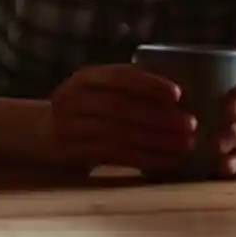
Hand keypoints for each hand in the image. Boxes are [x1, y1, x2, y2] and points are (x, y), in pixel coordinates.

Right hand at [42, 64, 195, 171]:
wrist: (44, 135)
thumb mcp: (99, 92)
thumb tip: (182, 96)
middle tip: (190, 124)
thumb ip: (128, 89)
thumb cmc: (87, 111)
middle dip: (158, 116)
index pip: (117, 76)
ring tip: (186, 144)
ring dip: (157, 140)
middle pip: (119, 106)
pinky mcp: (73, 152)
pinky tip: (169, 161)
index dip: (148, 83)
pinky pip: (116, 155)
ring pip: (118, 133)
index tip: (178, 94)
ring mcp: (68, 127)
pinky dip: (147, 158)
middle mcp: (71, 99)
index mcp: (84, 78)